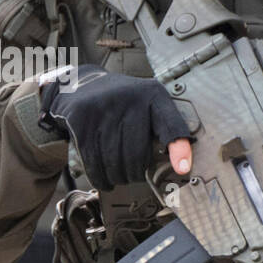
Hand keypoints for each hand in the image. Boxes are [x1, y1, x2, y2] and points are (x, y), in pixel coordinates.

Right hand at [39, 64, 192, 190]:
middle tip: (134, 177)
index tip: (182, 169)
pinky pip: (93, 159)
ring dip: (118, 177)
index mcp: (152, 94)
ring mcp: (103, 108)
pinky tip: (104, 179)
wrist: (80, 83)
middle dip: (136, 173)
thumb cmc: (120, 101)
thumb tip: (176, 165)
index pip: (171, 124)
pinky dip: (99, 177)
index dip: (179, 149)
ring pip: (114, 160)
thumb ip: (160, 126)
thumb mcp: (145, 102)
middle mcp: (130, 98)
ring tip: (119, 178)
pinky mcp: (81, 120)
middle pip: (138, 153)